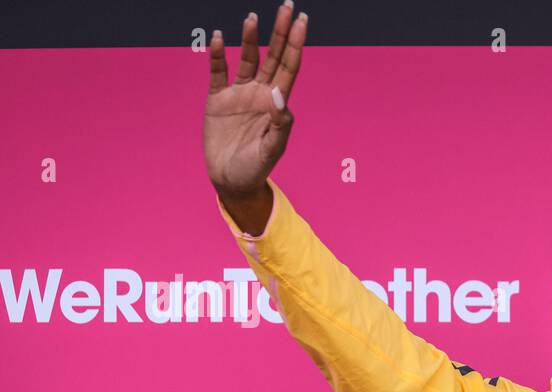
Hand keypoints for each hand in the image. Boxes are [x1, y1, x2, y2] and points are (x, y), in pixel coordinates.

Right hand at [204, 3, 307, 232]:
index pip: (289, 66)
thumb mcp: (273, 149)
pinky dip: (218, 54)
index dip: (295, 43)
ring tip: (253, 19)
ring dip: (250, 39)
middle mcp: (260, 93)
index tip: (301, 20)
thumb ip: (280, 124)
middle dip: (280, 32)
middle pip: (272, 55)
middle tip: (286, 5)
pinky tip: (218, 37)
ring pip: (247, 59)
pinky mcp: (217, 99)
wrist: (231, 180)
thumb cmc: (256, 167)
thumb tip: (279, 95)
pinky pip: (218, 71)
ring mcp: (238, 94)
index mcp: (277, 103)